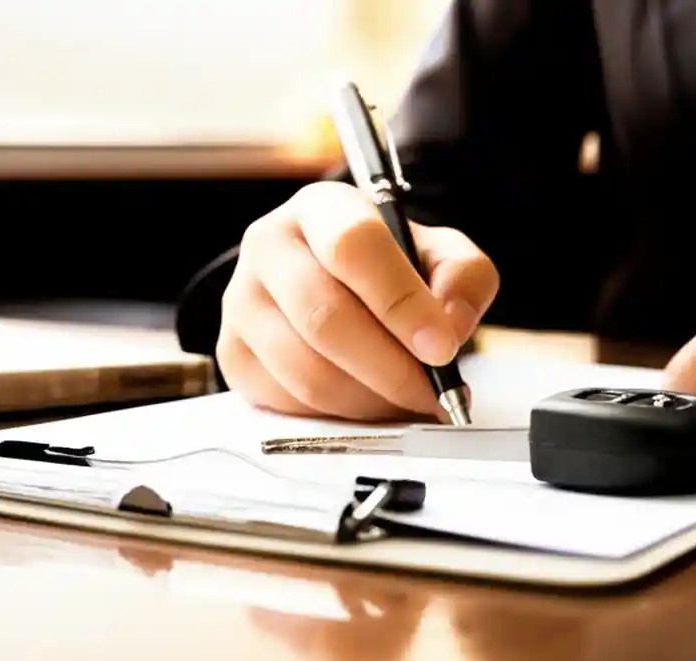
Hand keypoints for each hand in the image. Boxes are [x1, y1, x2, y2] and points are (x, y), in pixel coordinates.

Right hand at [215, 181, 498, 420]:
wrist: (333, 280)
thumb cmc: (387, 266)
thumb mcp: (439, 253)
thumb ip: (463, 278)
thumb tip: (450, 327)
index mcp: (321, 208)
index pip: (353, 248)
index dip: (401, 304)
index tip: (441, 348)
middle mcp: (268, 246)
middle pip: (325, 319)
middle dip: (390, 369)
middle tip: (431, 392)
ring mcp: (241, 302)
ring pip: (307, 373)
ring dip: (369, 401)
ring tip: (405, 401)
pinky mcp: (233, 355)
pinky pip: (288, 403)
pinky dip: (338, 417)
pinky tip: (367, 403)